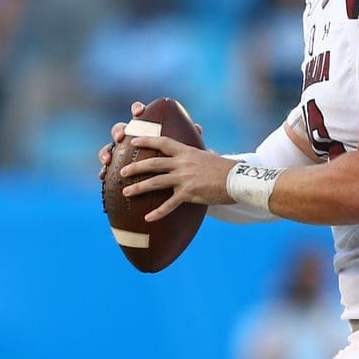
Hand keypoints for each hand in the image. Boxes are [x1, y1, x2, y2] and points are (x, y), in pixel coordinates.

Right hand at [97, 100, 202, 179]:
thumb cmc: (176, 157)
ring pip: (110, 148)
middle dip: (119, 130)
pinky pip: (107, 169)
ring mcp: (121, 152)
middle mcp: (131, 138)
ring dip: (106, 151)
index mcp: (146, 129)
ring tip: (108, 159)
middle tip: (121, 137)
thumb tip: (198, 128)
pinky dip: (103, 171)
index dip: (137, 109)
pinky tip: (102, 177)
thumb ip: (188, 137)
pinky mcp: (117, 167)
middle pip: (121, 129)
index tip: (139, 112)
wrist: (168, 175)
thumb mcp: (184, 148)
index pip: (140, 114)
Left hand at [119, 136, 235, 221]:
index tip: (133, 141)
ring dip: (139, 187)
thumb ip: (200, 154)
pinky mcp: (189, 193)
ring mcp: (184, 178)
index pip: (163, 142)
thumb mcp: (210, 156)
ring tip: (126, 192)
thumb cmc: (226, 168)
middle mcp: (183, 163)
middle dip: (135, 167)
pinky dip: (158, 212)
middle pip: (153, 163)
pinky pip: (169, 204)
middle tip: (121, 172)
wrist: (237, 179)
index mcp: (187, 152)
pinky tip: (147, 218)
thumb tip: (202, 149)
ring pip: (156, 182)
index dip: (147, 141)